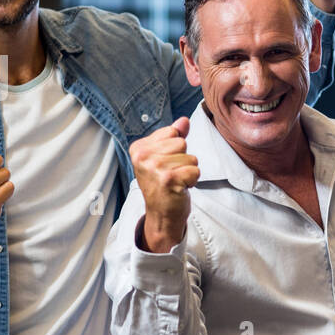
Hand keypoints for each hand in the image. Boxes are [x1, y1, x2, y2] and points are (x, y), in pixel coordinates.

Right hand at [130, 117, 200, 251]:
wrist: (161, 214)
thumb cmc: (163, 184)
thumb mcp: (164, 157)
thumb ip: (174, 137)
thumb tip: (184, 120)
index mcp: (139, 148)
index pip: (172, 132)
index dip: (175, 148)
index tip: (165, 164)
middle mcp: (143, 157)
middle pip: (182, 143)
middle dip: (183, 160)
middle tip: (171, 175)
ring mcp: (155, 168)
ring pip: (190, 158)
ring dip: (188, 171)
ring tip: (175, 182)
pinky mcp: (168, 180)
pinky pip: (195, 171)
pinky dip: (192, 181)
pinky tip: (180, 188)